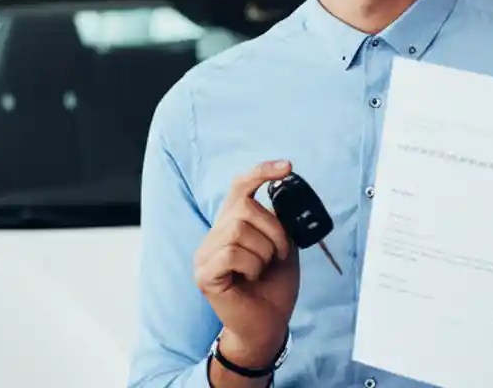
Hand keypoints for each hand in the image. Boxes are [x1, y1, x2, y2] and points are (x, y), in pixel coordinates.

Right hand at [193, 160, 298, 368]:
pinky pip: (232, 253)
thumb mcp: (282, 246)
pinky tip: (251, 278)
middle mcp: (214, 236)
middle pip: (242, 207)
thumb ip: (277, 221)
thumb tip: (282, 191)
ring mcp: (205, 255)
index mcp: (231, 225)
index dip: (261, 172)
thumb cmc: (273, 287)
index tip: (288, 166)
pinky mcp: (204, 275)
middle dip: (273, 230)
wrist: (268, 325)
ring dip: (264, 250)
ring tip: (264, 269)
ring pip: (238, 229)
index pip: (239, 187)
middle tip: (279, 254)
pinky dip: (252, 265)